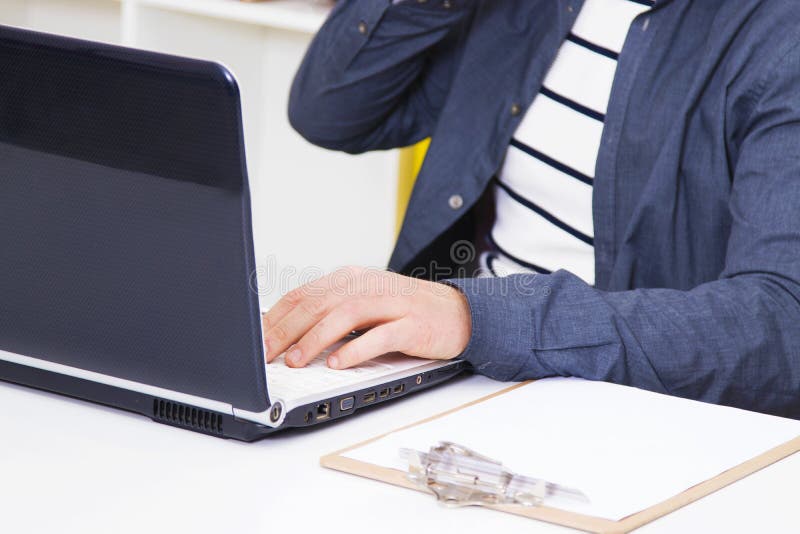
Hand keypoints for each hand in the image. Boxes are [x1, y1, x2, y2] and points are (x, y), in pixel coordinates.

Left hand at [262, 266, 470, 368]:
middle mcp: (368, 286)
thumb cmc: (404, 312)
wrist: (457, 312)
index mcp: (350, 280)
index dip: (277, 318)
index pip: (304, 295)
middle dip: (287, 330)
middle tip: (265, 354)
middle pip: (319, 304)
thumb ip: (329, 315)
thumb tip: (284, 334)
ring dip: (316, 339)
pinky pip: (381, 335)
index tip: (254, 340)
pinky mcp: (412, 323)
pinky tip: (338, 362)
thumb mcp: (362, 307)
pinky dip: (356, 349)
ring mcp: (392, 303)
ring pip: (345, 315)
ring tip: (295, 361)